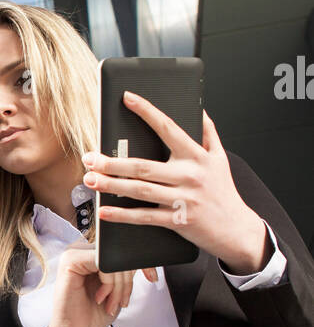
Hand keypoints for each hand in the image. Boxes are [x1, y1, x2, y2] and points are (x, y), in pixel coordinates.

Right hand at [40, 242, 157, 326]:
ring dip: (119, 285)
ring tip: (111, 304)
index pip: (122, 248)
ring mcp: (74, 253)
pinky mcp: (70, 261)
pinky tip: (100, 298)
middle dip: (128, 280)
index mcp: (92, 253)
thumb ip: (127, 268)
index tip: (152, 278)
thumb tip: (144, 254)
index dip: (142, 262)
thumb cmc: (94, 313)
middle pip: (119, 252)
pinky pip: (102, 263)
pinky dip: (108, 283)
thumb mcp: (119, 287)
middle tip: (122, 301)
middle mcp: (81, 249)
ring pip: (112, 258)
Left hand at [81, 94, 268, 271]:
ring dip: (111, 186)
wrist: (236, 229)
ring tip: (90, 180)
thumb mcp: (220, 158)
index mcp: (197, 156)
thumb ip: (209, 132)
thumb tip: (199, 108)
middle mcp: (189, 176)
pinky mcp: (177, 221)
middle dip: (112, 162)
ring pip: (140, 191)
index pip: (169, 128)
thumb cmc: (223, 191)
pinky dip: (122, 215)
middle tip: (89, 158)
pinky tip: (104, 211)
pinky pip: (145, 217)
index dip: (147, 111)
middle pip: (143, 166)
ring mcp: (182, 199)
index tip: (126, 98)